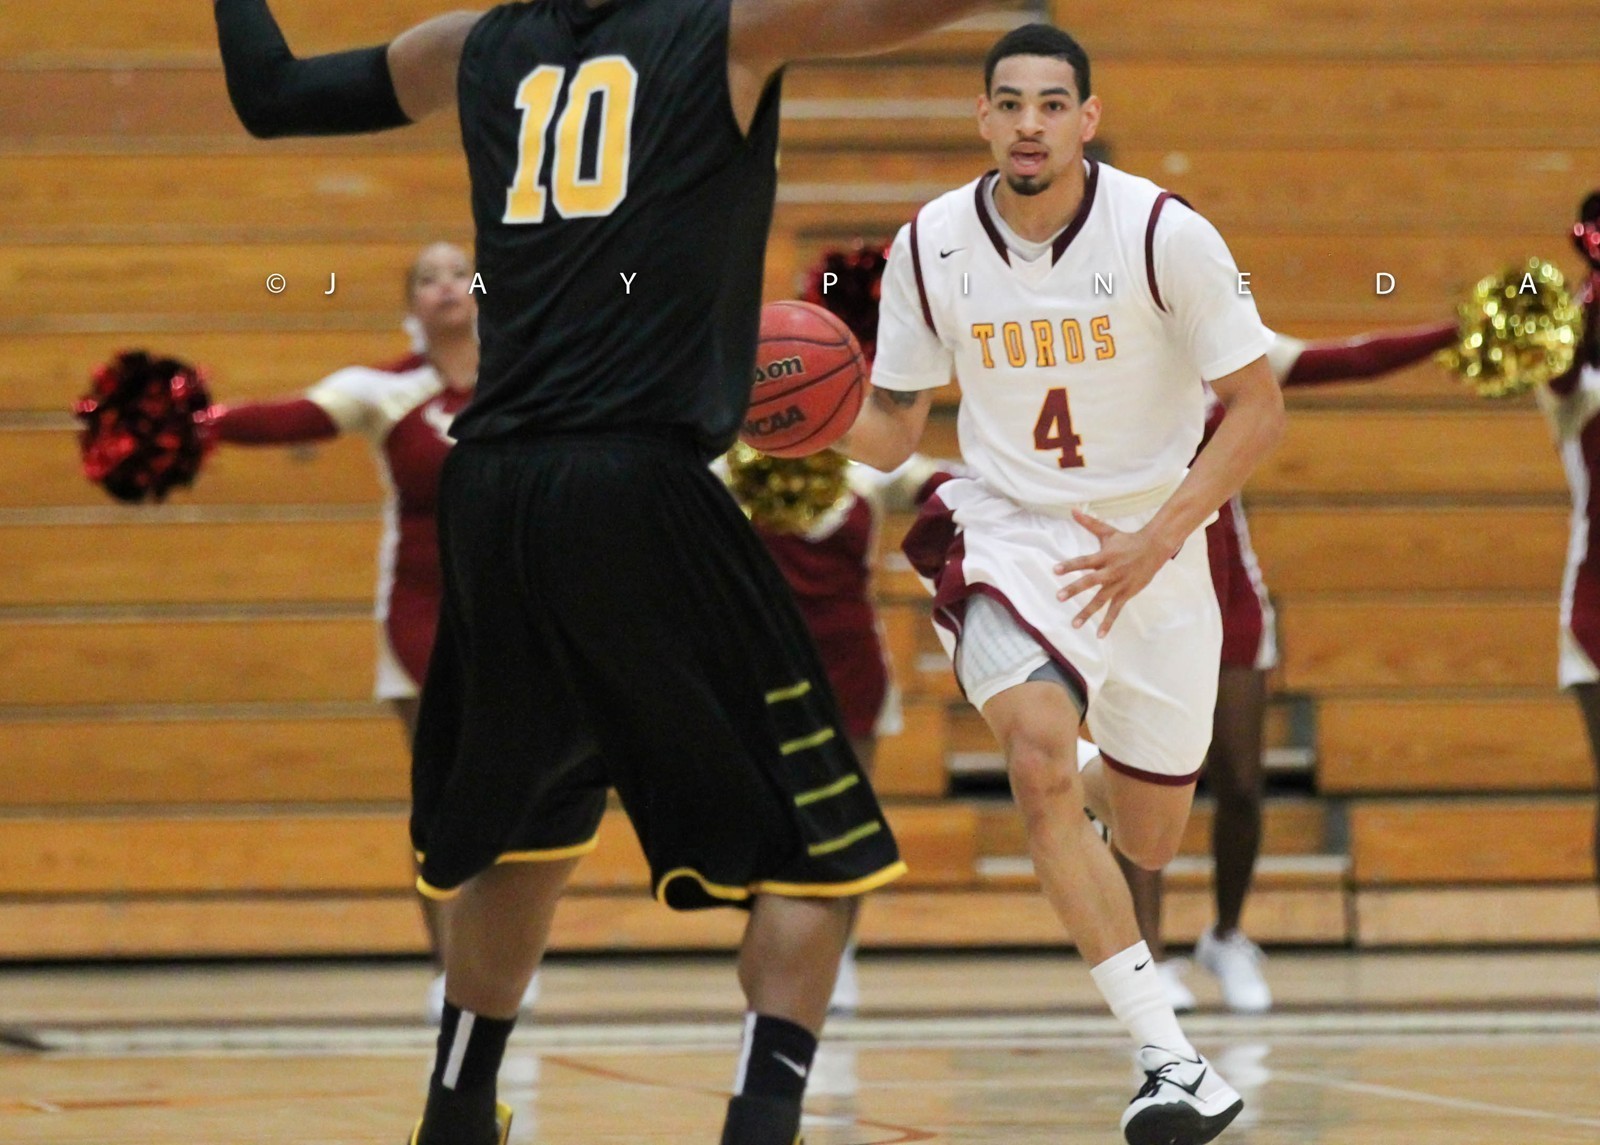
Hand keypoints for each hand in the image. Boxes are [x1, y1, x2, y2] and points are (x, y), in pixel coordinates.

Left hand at [1053, 510, 1171, 636]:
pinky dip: (1108, 623)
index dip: (1070, 565)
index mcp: (1104, 556)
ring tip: (1074, 624)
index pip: (1084, 561)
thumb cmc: (1127, 540)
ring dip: (1087, 612)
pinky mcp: (1126, 594)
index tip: (1055, 570)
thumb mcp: (1107, 532)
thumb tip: (1072, 510)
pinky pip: (1116, 610)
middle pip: (1090, 581)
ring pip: (1101, 600)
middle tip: (1059, 597)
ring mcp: (1119, 584)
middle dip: (1074, 589)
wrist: (1155, 548)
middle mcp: (1110, 571)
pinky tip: (1100, 635)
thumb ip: (1089, 523)